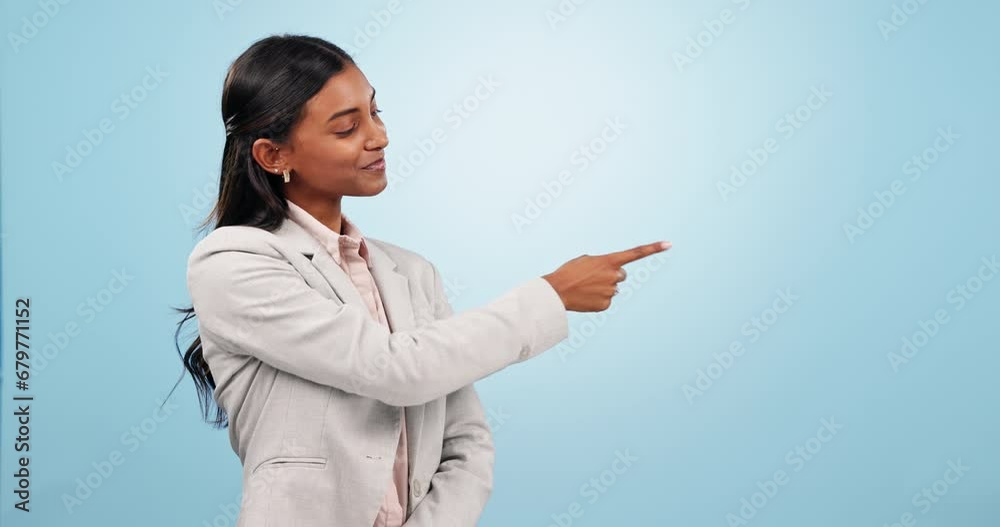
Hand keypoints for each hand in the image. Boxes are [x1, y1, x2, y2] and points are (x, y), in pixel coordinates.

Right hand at [542, 241, 671, 311]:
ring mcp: (611, 291)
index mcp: (609, 261)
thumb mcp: (586, 260)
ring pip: (612, 288)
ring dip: (603, 287)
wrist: (557, 291)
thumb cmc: (569, 272)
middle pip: (621, 275)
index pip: (636, 253)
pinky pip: (606, 300)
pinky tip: (586, 297)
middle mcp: (614, 276)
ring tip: (586, 287)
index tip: (669, 244)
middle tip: (594, 277)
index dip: (653, 248)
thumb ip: (603, 264)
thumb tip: (612, 277)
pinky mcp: (606, 305)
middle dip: (611, 275)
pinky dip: (597, 299)